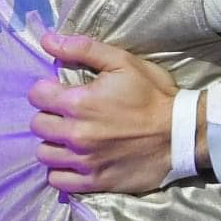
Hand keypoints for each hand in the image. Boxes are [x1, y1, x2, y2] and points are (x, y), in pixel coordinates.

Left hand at [29, 31, 179, 195]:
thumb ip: (83, 49)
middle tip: (69, 114)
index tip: (62, 91)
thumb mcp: (124, 62)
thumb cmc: (154, 96)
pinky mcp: (94, 181)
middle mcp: (75, 134)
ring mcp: (84, 161)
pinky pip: (58, 180)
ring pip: (44, 153)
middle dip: (49, 115)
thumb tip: (47, 40)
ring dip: (54, 143)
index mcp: (79, 103)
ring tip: (70, 138)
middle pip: (37, 125)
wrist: (183, 134)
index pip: (36, 95)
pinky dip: (61, 170)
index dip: (48, 89)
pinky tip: (75, 159)